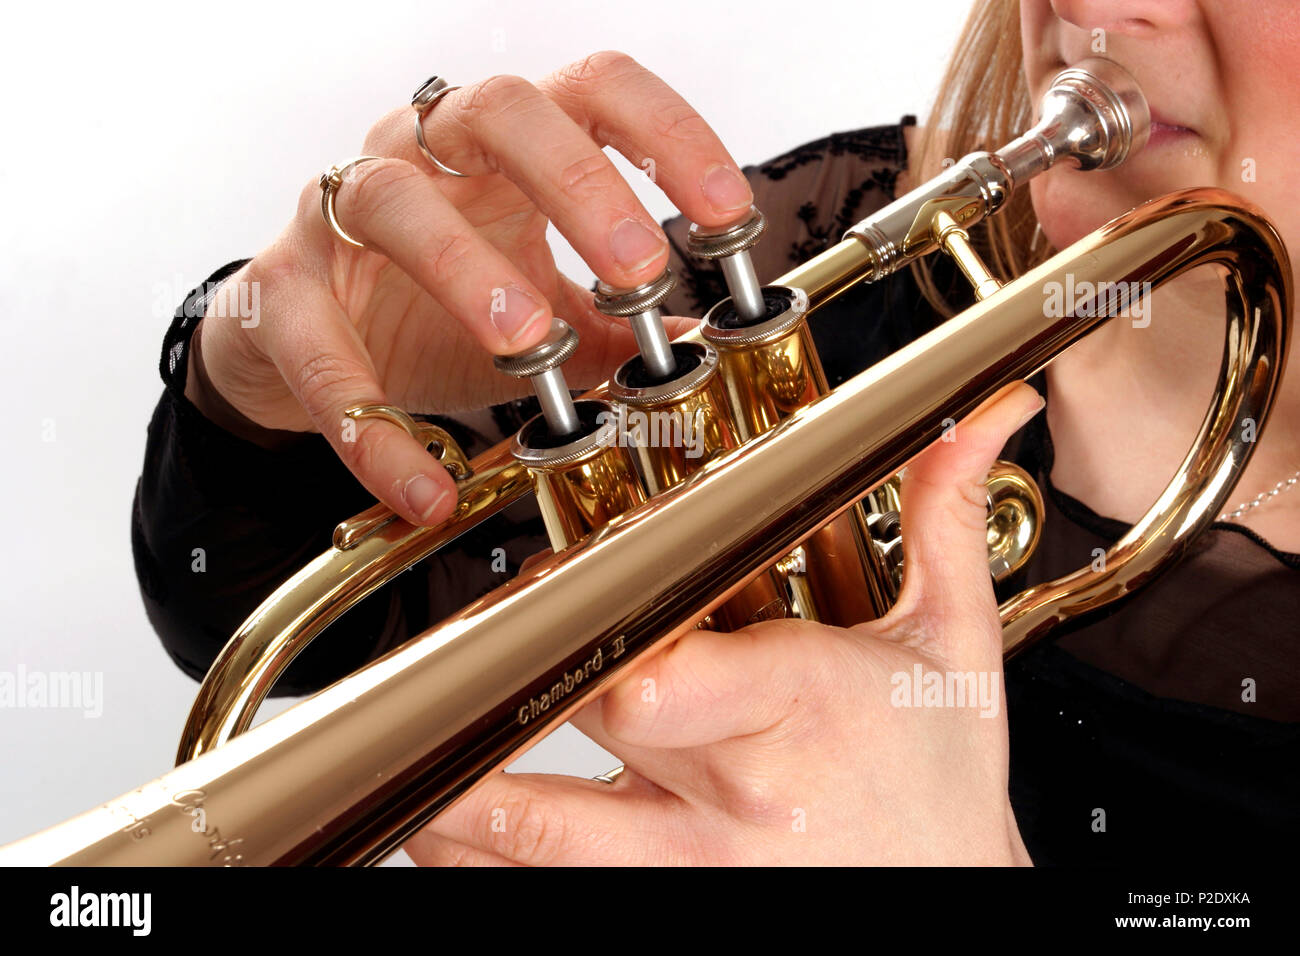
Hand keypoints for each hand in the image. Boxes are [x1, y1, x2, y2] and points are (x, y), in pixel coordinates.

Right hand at [188, 52, 753, 525]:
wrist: (298, 344)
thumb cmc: (429, 310)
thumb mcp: (541, 313)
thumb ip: (617, 333)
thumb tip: (709, 361)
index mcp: (505, 148)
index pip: (595, 92)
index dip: (668, 135)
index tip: (728, 216)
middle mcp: (424, 152)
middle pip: (500, 112)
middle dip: (579, 184)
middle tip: (637, 267)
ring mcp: (342, 212)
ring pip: (394, 200)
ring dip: (466, 269)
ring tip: (524, 342)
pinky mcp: (280, 289)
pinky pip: (316, 344)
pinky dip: (370, 422)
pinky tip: (426, 486)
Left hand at [404, 382, 1044, 865]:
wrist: (948, 890)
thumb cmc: (939, 776)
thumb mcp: (953, 641)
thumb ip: (938, 514)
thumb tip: (981, 412)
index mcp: (799, 708)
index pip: (663, 673)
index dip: (592, 624)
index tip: (559, 579)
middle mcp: (735, 793)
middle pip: (578, 731)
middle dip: (506, 677)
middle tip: (460, 639)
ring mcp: (688, 865)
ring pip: (530, 834)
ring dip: (453, 783)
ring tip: (410, 736)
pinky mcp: (665, 906)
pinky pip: (540, 890)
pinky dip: (476, 855)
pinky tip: (450, 815)